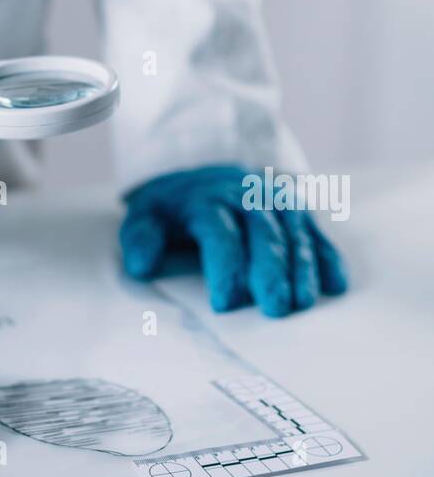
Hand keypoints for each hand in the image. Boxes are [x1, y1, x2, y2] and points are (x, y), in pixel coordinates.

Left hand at [120, 165, 347, 316]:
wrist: (204, 168)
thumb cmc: (175, 207)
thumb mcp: (147, 215)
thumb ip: (141, 239)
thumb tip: (141, 265)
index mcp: (209, 200)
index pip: (220, 232)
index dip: (224, 268)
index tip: (224, 303)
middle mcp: (248, 198)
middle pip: (264, 235)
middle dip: (271, 271)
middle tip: (275, 308)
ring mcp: (278, 203)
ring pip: (295, 235)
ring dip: (302, 270)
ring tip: (303, 303)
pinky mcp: (299, 213)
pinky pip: (317, 234)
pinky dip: (327, 258)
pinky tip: (335, 285)